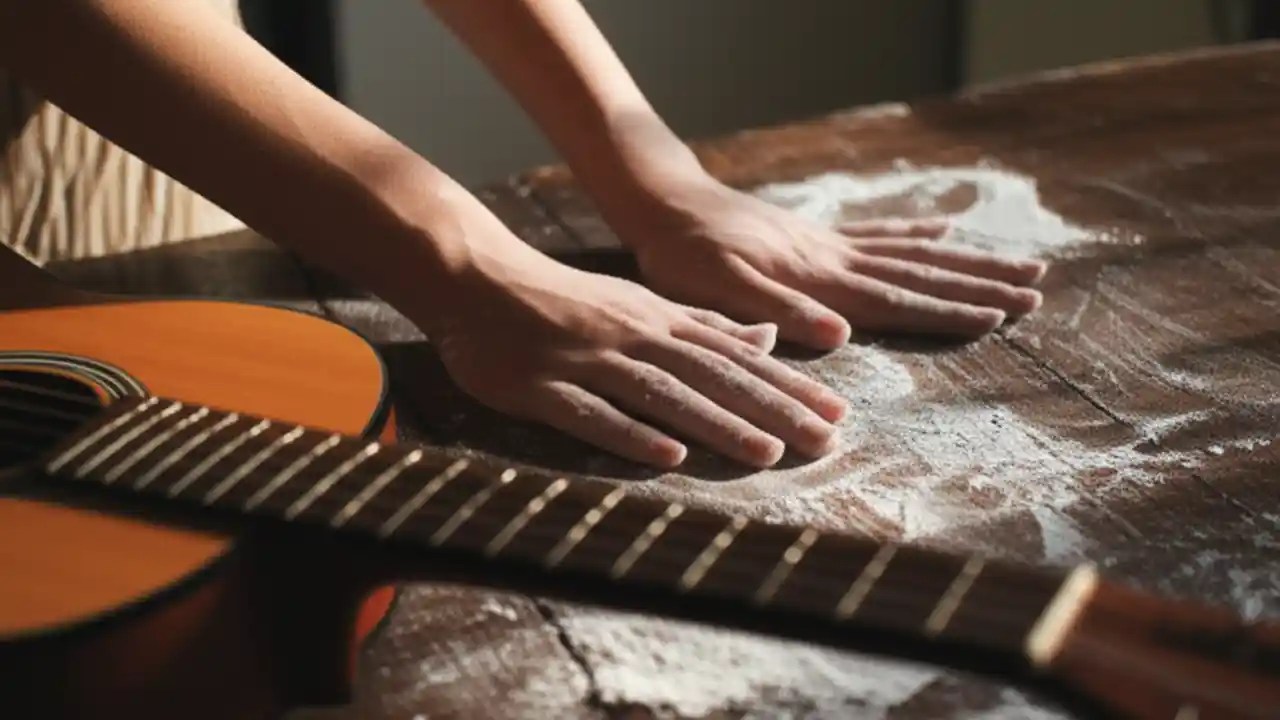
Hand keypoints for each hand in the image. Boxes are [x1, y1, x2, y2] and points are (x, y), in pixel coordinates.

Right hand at [420, 227, 846, 467]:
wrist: (479, 275)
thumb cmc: (564, 300)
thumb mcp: (641, 305)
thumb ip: (703, 325)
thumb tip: (769, 341)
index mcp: (660, 320)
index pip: (737, 357)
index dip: (789, 387)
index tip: (838, 415)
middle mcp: (634, 336)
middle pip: (714, 375)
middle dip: (773, 409)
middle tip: (824, 442)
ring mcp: (588, 360)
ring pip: (663, 394)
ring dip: (718, 423)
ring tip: (767, 453)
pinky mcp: (543, 387)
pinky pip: (592, 414)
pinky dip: (631, 434)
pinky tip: (668, 457)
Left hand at [606, 175, 1047, 349]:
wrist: (666, 205)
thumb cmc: (685, 258)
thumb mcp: (718, 290)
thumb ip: (776, 309)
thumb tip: (840, 333)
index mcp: (819, 281)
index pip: (898, 300)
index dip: (950, 311)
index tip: (1002, 315)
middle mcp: (836, 261)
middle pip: (921, 275)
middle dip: (979, 286)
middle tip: (1037, 291)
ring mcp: (832, 245)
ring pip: (913, 254)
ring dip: (965, 262)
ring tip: (1017, 264)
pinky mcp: (817, 236)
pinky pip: (879, 233)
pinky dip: (916, 232)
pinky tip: (947, 225)